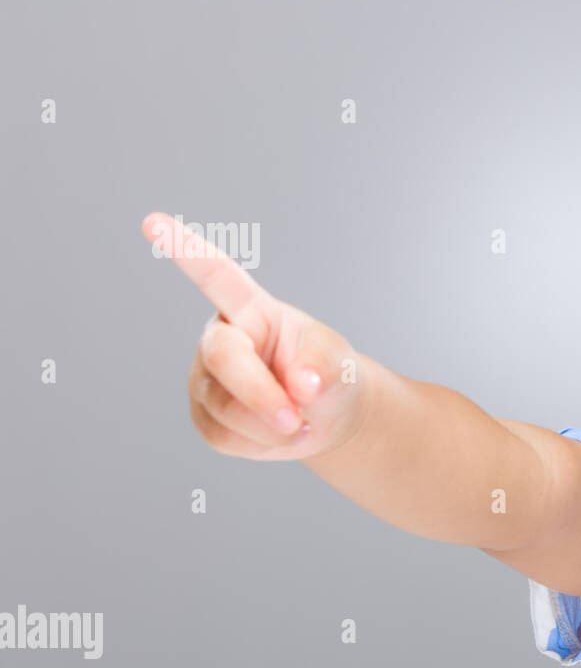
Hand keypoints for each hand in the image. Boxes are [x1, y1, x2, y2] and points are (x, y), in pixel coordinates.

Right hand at [142, 212, 367, 460]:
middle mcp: (220, 339)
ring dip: (271, 425)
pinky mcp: (205, 417)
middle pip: (223, 358)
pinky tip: (280, 433)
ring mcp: (207, 379)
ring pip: (226, 407)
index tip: (153, 223)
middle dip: (260, 394)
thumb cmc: (328, 375)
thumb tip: (301, 385)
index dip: (186, 251)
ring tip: (301, 423)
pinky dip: (262, 444)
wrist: (323, 415)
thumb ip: (324, 368)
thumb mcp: (340, 364)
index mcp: (251, 310)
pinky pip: (226, 436)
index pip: (216, 276)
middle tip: (296, 418)